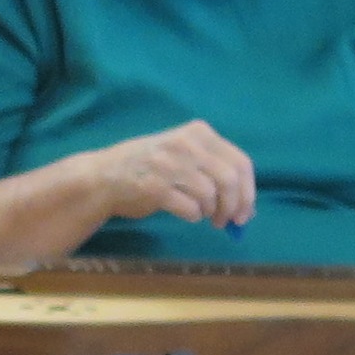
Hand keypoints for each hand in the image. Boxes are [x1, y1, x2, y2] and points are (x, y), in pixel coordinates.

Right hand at [94, 121, 255, 228]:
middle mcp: (186, 144)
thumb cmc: (150, 167)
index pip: (240, 162)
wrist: (106, 176)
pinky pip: (190, 208)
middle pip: (229, 180)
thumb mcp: (184, 153)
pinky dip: (193, 216)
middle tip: (227, 221)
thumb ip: (213, 168)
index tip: (246, 213)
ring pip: (210, 195)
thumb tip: (245, 201)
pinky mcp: (155, 187)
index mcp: (199, 133)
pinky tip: (186, 213)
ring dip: (210, 212)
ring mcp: (170, 165)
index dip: (248, 192)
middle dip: (233, 206)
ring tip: (202, 215)